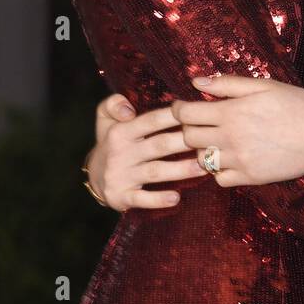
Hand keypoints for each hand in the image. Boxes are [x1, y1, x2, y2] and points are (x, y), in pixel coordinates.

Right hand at [85, 94, 199, 210]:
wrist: (93, 177)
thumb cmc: (111, 143)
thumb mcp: (105, 119)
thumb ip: (113, 103)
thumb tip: (128, 108)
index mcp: (121, 132)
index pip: (151, 121)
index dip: (174, 116)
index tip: (197, 114)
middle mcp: (121, 153)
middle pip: (159, 145)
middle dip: (185, 142)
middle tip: (210, 141)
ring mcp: (122, 176)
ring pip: (156, 172)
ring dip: (180, 170)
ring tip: (204, 167)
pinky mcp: (122, 196)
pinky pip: (142, 199)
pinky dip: (158, 199)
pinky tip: (176, 198)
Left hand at [170, 74, 303, 186]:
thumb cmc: (299, 106)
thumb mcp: (265, 86)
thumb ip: (229, 84)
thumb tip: (196, 82)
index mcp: (233, 112)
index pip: (186, 114)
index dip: (178, 109)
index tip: (182, 107)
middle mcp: (231, 138)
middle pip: (189, 138)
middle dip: (188, 129)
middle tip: (199, 123)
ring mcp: (240, 160)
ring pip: (202, 160)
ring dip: (204, 150)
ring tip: (217, 141)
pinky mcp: (250, 178)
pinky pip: (220, 179)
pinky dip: (219, 170)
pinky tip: (231, 158)